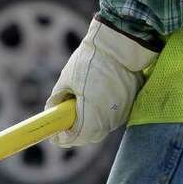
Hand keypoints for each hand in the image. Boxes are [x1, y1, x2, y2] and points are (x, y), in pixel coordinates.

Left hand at [47, 18, 157, 146]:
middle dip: (76, 131)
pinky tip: (96, 98)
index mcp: (91, 114)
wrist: (120, 45)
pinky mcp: (130, 105)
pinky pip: (113, 116)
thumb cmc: (91, 60)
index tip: (54, 134)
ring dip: (90, 122)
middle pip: (89, 136)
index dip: (63, 138)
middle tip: (65, 121)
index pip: (75, 138)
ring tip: (81, 105)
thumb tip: (52, 110)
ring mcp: (121, 113)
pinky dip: (102, 113)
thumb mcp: (66, 79)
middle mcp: (109, 119)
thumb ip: (57, 98)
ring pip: (102, 126)